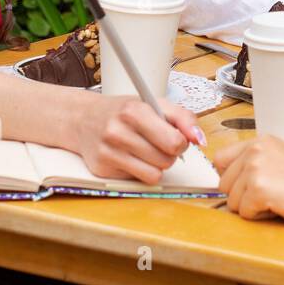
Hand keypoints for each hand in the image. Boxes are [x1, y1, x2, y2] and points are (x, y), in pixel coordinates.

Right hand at [65, 93, 204, 185]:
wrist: (83, 119)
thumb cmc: (124, 112)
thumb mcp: (153, 103)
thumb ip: (183, 118)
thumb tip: (200, 140)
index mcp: (134, 111)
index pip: (174, 141)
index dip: (181, 142)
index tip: (175, 137)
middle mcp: (118, 131)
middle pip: (166, 160)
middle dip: (168, 154)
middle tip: (158, 143)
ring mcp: (108, 152)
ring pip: (155, 174)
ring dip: (156, 165)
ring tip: (146, 151)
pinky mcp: (102, 170)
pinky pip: (139, 181)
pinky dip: (140, 172)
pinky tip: (130, 158)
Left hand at [215, 135, 283, 228]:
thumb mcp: (280, 162)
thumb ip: (254, 164)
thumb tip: (223, 179)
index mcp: (260, 141)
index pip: (220, 159)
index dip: (231, 178)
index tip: (248, 187)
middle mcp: (255, 149)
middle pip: (223, 184)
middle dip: (243, 197)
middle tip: (274, 194)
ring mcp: (256, 167)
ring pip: (231, 201)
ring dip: (253, 208)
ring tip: (280, 199)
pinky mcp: (259, 188)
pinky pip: (244, 213)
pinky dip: (262, 217)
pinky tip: (282, 206)